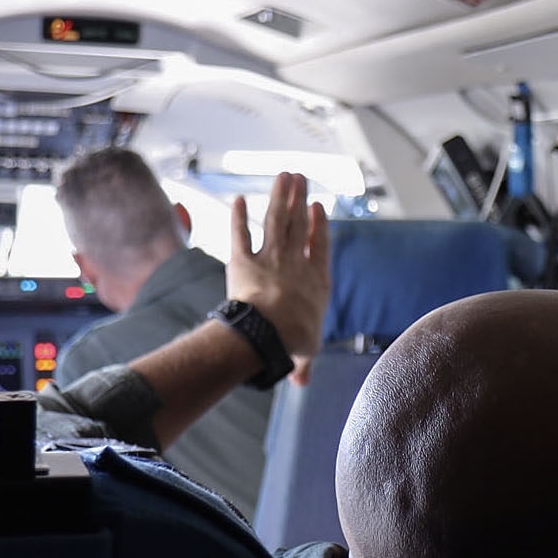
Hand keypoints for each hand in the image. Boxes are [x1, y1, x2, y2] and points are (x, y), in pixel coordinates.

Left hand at [228, 171, 329, 385]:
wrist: (270, 330)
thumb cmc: (293, 340)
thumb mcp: (304, 353)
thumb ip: (303, 363)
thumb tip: (301, 382)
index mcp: (316, 281)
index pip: (319, 246)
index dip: (318, 225)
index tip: (317, 206)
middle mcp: (295, 263)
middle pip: (297, 225)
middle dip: (298, 199)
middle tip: (299, 177)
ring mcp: (270, 258)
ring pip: (275, 221)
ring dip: (278, 197)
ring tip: (283, 175)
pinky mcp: (242, 260)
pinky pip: (240, 234)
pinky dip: (238, 217)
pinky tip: (239, 199)